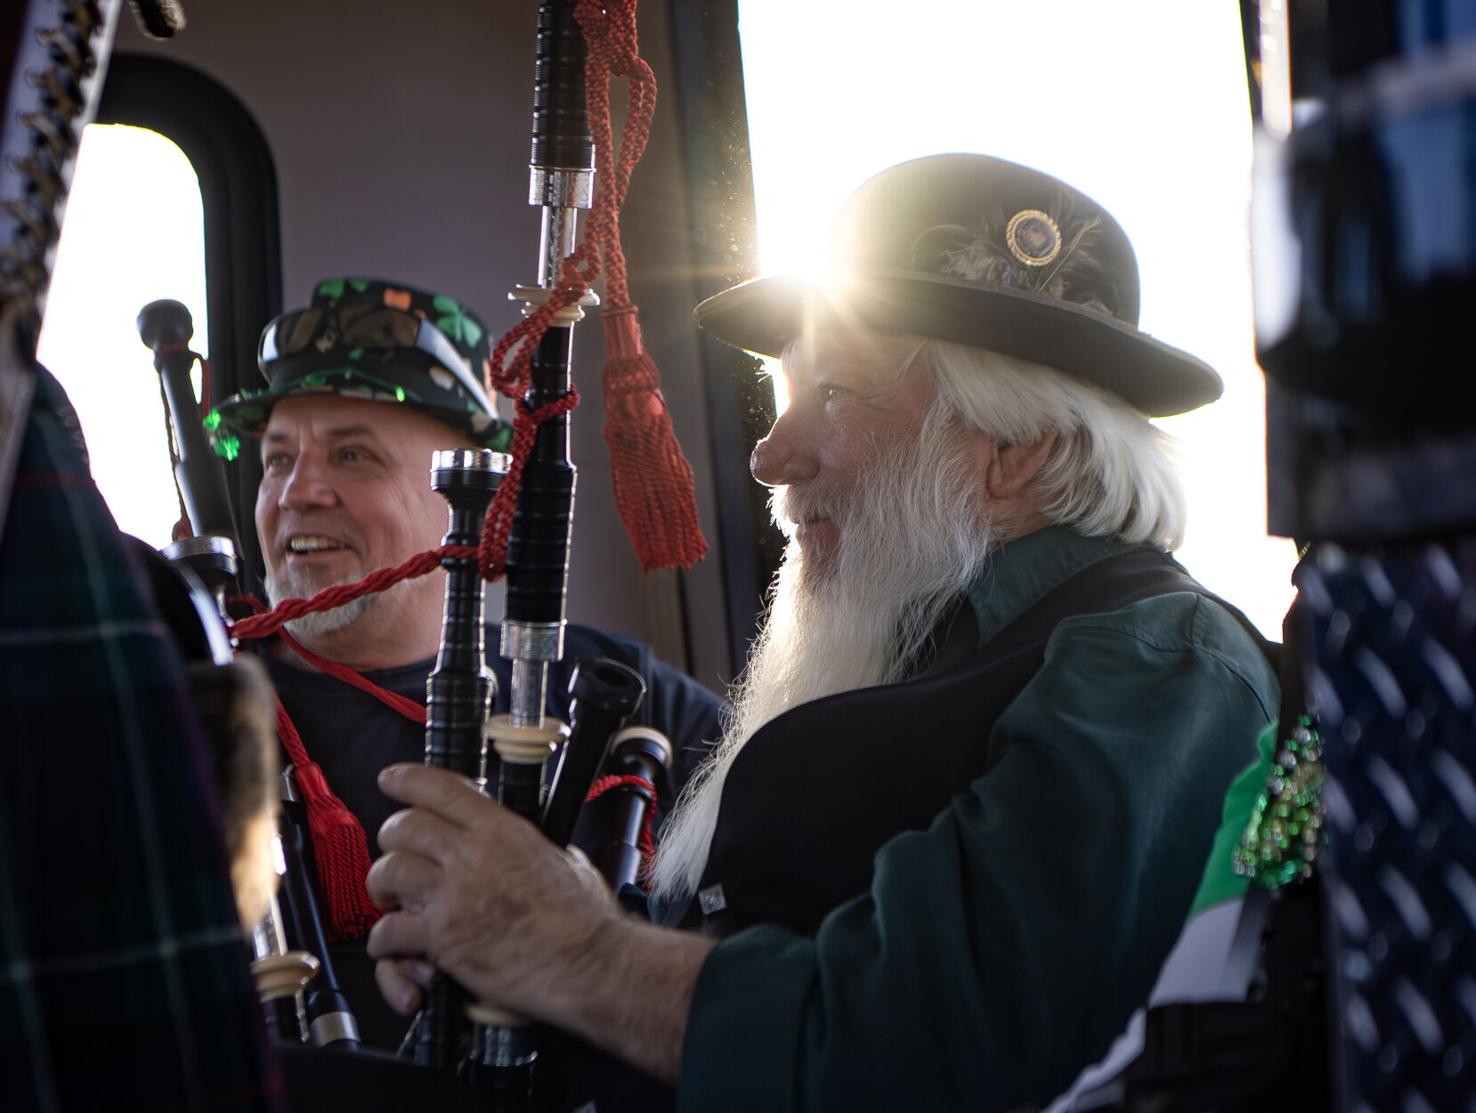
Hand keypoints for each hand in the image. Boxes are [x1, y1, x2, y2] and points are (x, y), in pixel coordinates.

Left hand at [366, 764, 619, 1023]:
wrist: (587, 963)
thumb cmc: (584, 919)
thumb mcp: (565, 861)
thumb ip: (536, 849)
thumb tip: (537, 849)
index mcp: (503, 830)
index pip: (442, 788)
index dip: (407, 780)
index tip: (390, 779)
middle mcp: (473, 855)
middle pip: (403, 827)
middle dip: (392, 841)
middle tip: (398, 857)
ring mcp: (454, 896)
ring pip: (387, 872)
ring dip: (382, 888)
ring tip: (391, 900)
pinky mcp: (443, 938)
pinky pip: (389, 930)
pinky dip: (385, 941)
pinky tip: (397, 947)